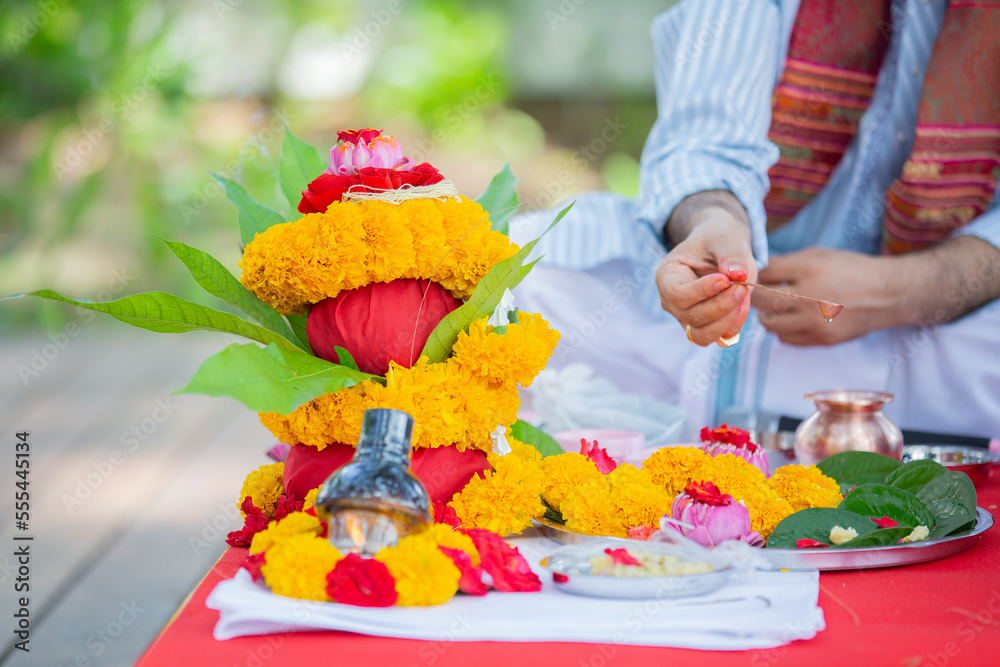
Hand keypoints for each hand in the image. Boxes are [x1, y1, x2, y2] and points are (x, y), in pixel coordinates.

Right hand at [656, 194, 755, 346]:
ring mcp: (687, 317)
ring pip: (703, 335)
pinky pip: (719, 338)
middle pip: (692, 317)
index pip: (677, 294)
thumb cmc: (718, 240)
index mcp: (667, 276)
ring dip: (727, 320)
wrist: (723, 249)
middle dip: (721, 305)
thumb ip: (730, 253)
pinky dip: (735, 325)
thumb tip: (738, 274)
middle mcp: (671, 302)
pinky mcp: (706, 327)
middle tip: (742, 285)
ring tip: (743, 294)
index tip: (725, 278)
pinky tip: (744, 304)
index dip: (702, 291)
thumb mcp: (724, 237)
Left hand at [753, 247, 893, 345]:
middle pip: (762, 300)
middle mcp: (810, 297)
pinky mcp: (821, 339)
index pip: (765, 274)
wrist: (887, 294)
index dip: (759, 275)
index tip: (760, 276)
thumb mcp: (821, 255)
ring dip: (768, 315)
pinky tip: (792, 319)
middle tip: (759, 293)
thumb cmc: (851, 270)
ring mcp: (815, 322)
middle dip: (756, 295)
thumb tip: (758, 271)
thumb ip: (788, 263)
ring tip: (777, 308)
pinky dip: (783, 330)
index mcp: (809, 270)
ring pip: (769, 324)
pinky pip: (785, 339)